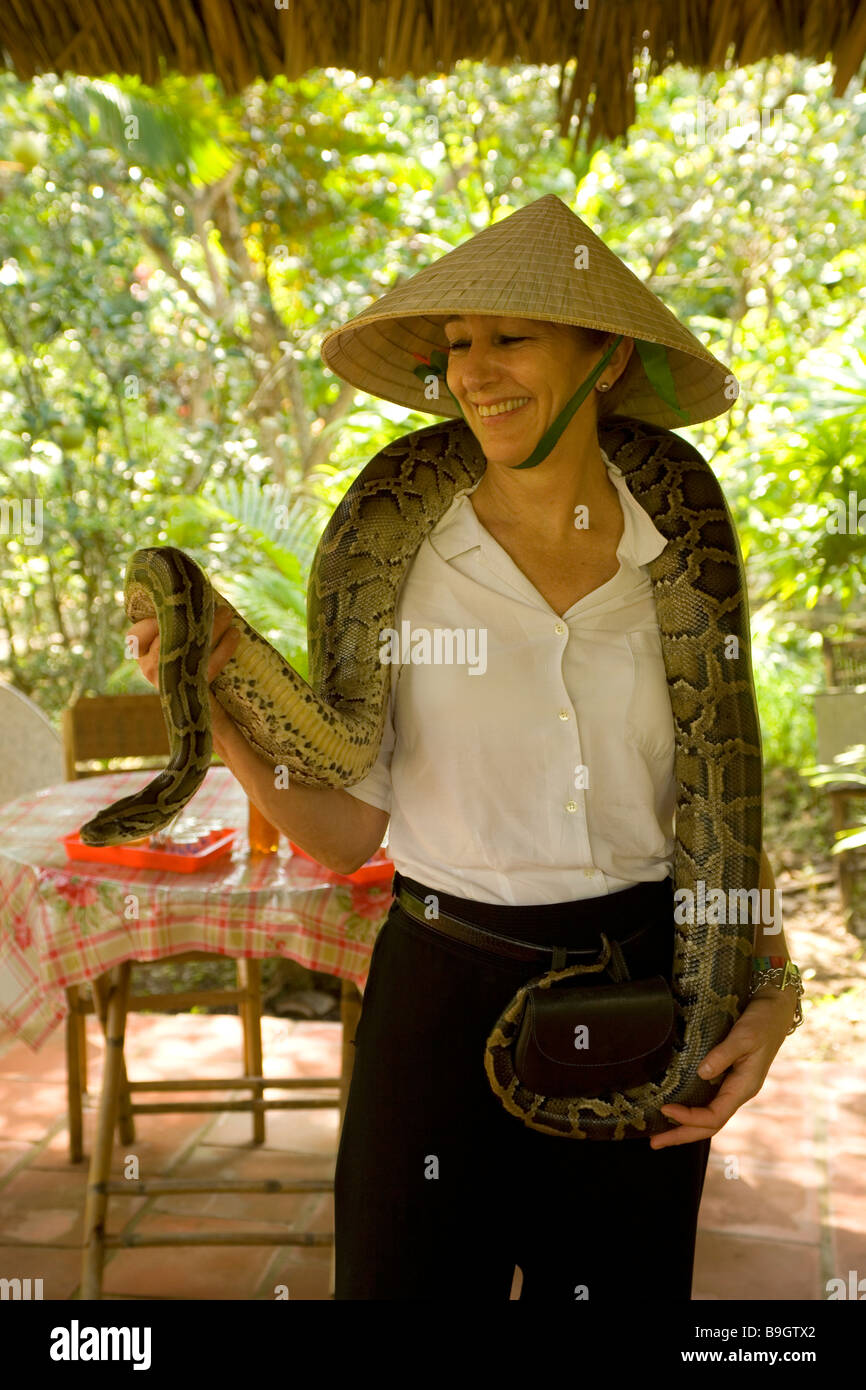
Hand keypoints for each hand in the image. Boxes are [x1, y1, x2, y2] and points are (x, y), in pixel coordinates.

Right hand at [126, 605, 240, 692]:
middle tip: (212, 602)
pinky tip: (234, 635)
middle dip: (191, 617)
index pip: (134, 636)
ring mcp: (167, 681)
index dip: (151, 621)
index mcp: (143, 655)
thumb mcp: (179, 641)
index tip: (173, 607)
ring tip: (227, 614)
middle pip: (167, 638)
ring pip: (187, 649)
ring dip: (211, 628)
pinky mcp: (190, 690)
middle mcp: (149, 668)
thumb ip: (177, 622)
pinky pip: (207, 666)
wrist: (203, 703)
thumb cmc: (190, 662)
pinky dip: (224, 649)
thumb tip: (198, 592)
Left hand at [649, 988, 797, 1148]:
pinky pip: (708, 1101)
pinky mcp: (728, 1077)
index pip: (714, 1115)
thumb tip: (702, 1073)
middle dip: (682, 1135)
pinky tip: (676, 1109)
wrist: (775, 1009)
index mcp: (744, 1087)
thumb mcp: (744, 1036)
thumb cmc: (762, 1022)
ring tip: (659, 1133)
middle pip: (709, 1125)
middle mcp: (738, 1092)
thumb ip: (723, 1054)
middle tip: (654, 1143)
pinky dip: (691, 1110)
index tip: (665, 1109)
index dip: (689, 1118)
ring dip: (684, 1126)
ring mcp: (733, 1086)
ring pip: (708, 1116)